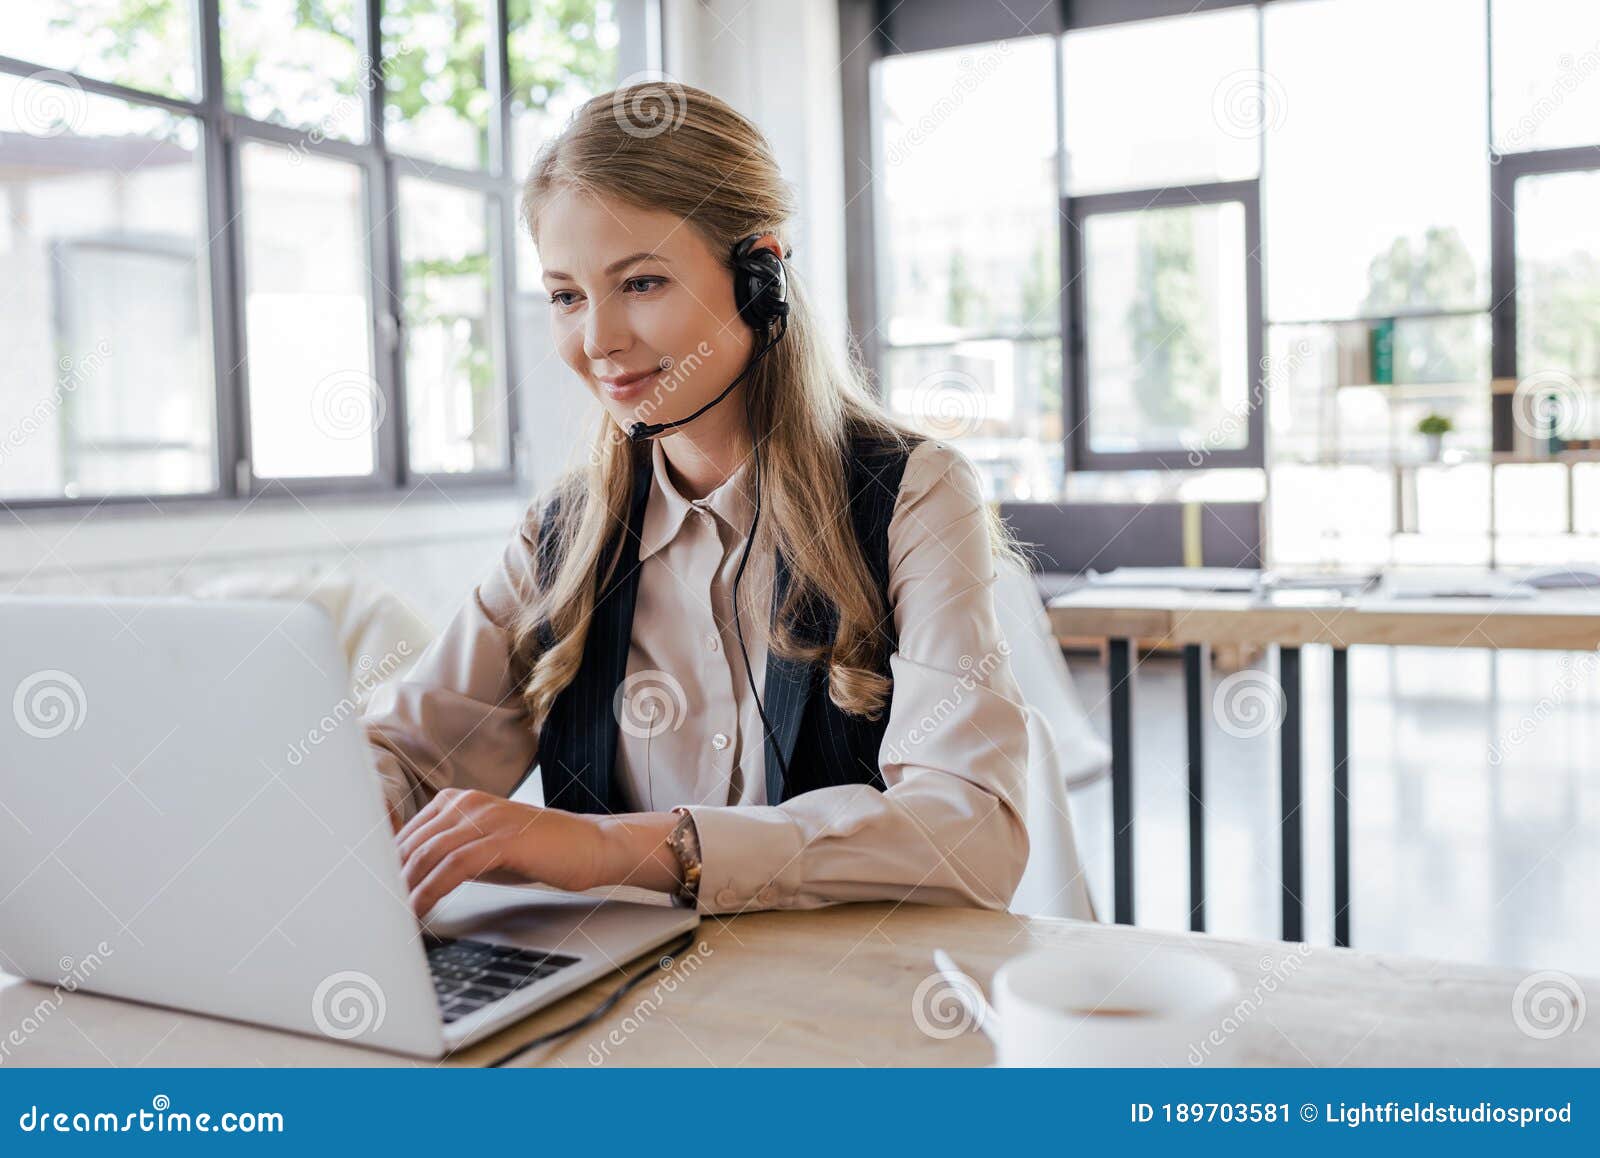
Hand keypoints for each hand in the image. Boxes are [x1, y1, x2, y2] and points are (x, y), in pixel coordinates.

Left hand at [394, 788, 606, 918]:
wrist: (589, 845)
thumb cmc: (537, 852)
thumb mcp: (482, 849)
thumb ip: (447, 856)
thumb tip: (406, 882)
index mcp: (456, 801)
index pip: (404, 836)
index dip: (384, 870)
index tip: (370, 899)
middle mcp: (465, 803)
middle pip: (410, 845)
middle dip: (389, 883)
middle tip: (376, 914)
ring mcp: (484, 817)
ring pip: (427, 855)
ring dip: (405, 891)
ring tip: (393, 919)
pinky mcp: (501, 839)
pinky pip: (452, 868)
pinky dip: (430, 892)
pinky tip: (422, 911)